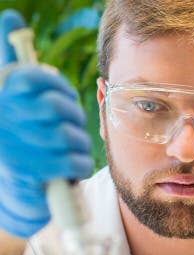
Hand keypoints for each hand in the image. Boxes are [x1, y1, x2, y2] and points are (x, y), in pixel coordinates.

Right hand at [0, 9, 92, 238]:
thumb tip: (12, 16)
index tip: (64, 98)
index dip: (58, 87)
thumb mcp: (14, 96)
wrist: (16, 191)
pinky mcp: (28, 175)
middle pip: (56, 108)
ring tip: (71, 149)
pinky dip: (80, 165)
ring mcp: (13, 148)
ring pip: (68, 137)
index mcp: (0, 98)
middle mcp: (2, 120)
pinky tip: (72, 166)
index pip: (31, 78)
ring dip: (79, 144)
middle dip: (74, 119)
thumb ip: (12, 55)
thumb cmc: (21, 136)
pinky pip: (73, 162)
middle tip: (72, 127)